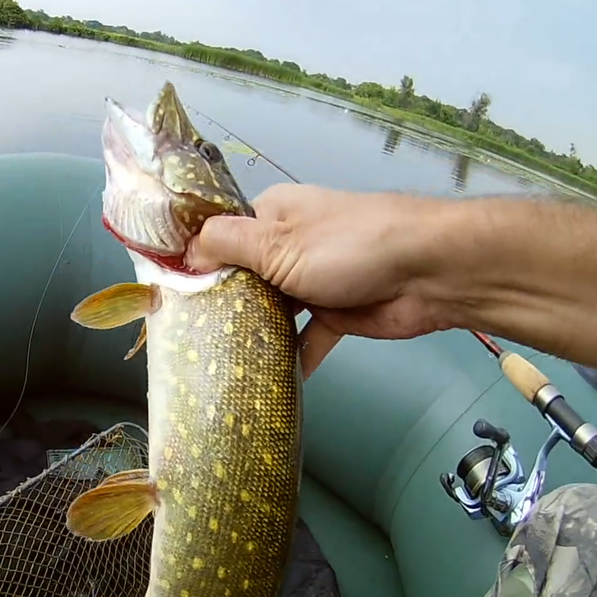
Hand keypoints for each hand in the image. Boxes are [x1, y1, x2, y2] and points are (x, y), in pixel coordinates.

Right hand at [185, 183, 450, 379]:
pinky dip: (293, 357)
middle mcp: (289, 245)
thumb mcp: (276, 243)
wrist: (429, 272)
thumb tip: (184, 252)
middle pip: (243, 278)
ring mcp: (313, 281)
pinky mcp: (337, 314)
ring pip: (273, 311)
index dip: (196, 263)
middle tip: (186, 338)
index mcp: (272, 216)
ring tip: (217, 362)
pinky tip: (269, 381)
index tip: (167, 295)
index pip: (221, 237)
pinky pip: (306, 339)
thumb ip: (226, 245)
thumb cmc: (347, 246)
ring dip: (254, 333)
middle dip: (222, 305)